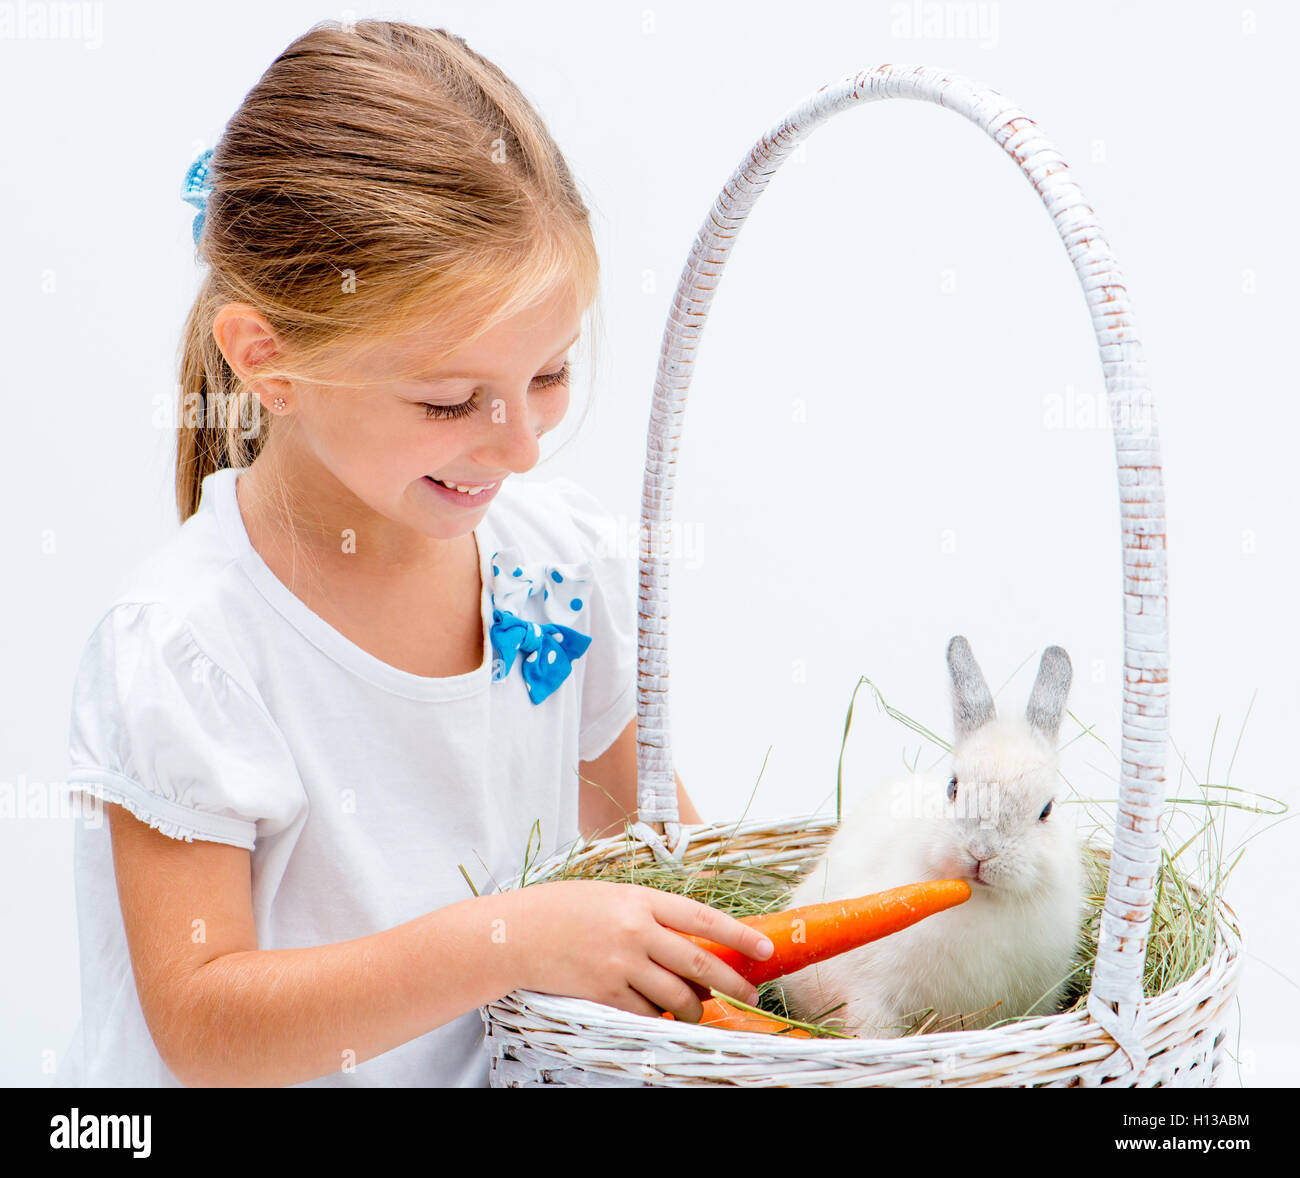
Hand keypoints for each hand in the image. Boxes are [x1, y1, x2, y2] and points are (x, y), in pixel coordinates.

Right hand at [500, 880, 775, 1021]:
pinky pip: (646, 1015)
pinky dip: (658, 1019)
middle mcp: (635, 931)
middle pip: (698, 964)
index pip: (703, 919)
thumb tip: (690, 951)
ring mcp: (620, 964)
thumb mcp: (611, 898)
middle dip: (732, 983)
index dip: (739, 936)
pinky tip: (658, 1015)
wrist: (516, 933)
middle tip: (749, 994)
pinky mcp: (604, 992)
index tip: (764, 950)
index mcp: (640, 900)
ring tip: (697, 1012)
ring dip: (694, 1011)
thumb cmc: (563, 909)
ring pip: (677, 998)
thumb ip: (650, 917)